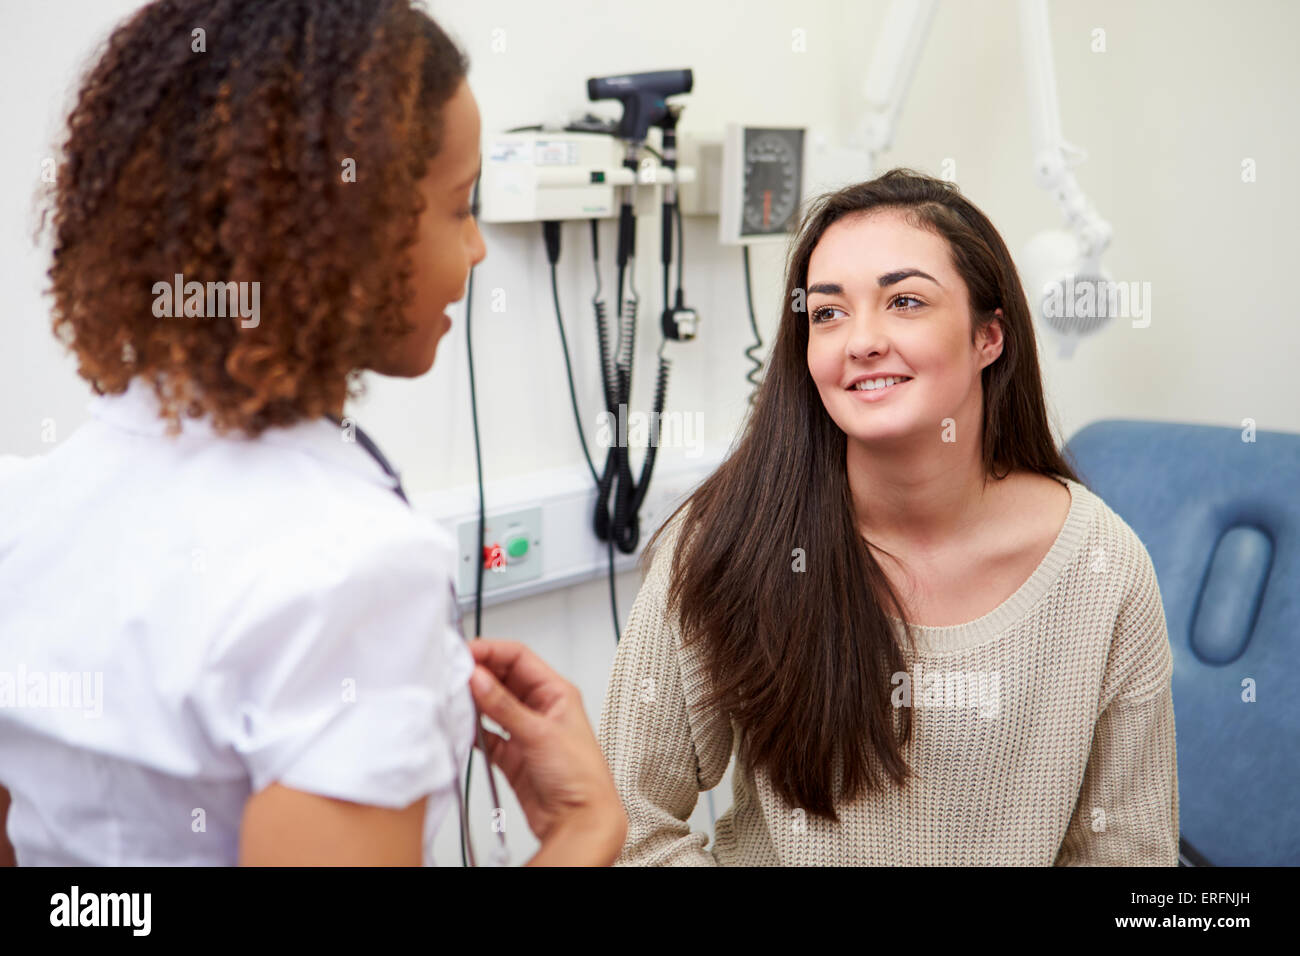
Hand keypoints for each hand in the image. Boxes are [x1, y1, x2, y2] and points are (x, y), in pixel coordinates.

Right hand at [466, 639, 625, 864]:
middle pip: (502, 678)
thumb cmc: (581, 777)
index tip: (465, 653)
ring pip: (491, 705)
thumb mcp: (541, 734)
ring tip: (452, 696)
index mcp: (557, 692)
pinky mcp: (511, 754)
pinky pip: (486, 733)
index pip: (519, 658)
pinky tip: (460, 724)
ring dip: (473, 700)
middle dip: (478, 674)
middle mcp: (540, 708)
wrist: (579, 822)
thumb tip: (478, 678)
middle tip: (453, 674)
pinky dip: (472, 728)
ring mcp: (524, 731)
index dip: (491, 651)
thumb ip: (504, 707)